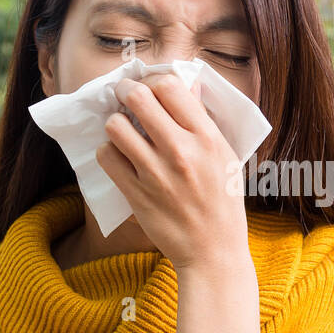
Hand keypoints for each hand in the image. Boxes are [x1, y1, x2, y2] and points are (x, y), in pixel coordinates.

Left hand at [96, 73, 249, 271]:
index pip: (170, 87)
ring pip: (116, 126)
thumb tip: (185, 87)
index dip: (154, 81)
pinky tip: (120, 156)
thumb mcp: (226, 157)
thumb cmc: (223, 202)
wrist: (213, 250)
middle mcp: (181, 151)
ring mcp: (155, 173)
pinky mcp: (136, 193)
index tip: (150, 88)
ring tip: (123, 130)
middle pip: (139, 99)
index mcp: (207, 138)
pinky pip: (107, 156)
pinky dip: (109, 152)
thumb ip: (204, 123)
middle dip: (127, 92)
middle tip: (125, 97)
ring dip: (116, 124)